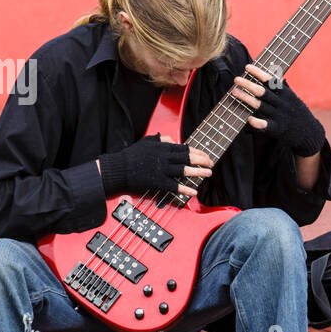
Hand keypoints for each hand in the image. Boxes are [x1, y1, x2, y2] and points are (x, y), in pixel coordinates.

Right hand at [98, 134, 212, 197]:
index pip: (185, 148)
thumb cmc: (131, 156)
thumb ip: (161, 139)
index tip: (206, 155)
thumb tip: (173, 139)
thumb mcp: (146, 142)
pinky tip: (194, 192)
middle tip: (212, 164)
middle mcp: (164, 157)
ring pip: (184, 171)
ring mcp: (161, 170)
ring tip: (209, 174)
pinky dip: (185, 189)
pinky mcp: (157, 182)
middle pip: (188, 158)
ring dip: (199, 172)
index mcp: (163, 147)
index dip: (198, 152)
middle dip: (203, 160)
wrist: (118, 169)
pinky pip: (174, 186)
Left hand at [231, 63, 325, 156]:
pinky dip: (257, 122)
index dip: (259, 73)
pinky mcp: (278, 129)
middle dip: (248, 85)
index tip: (247, 67)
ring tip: (234, 92)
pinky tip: (247, 117)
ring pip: (260, 106)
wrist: (310, 132)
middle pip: (263, 92)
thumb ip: (281, 87)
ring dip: (246, 98)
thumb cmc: (297, 112)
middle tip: (236, 79)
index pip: (271, 80)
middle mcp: (282, 103)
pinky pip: (266, 125)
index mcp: (286, 94)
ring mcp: (280, 116)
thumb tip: (273, 72)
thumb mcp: (292, 97)